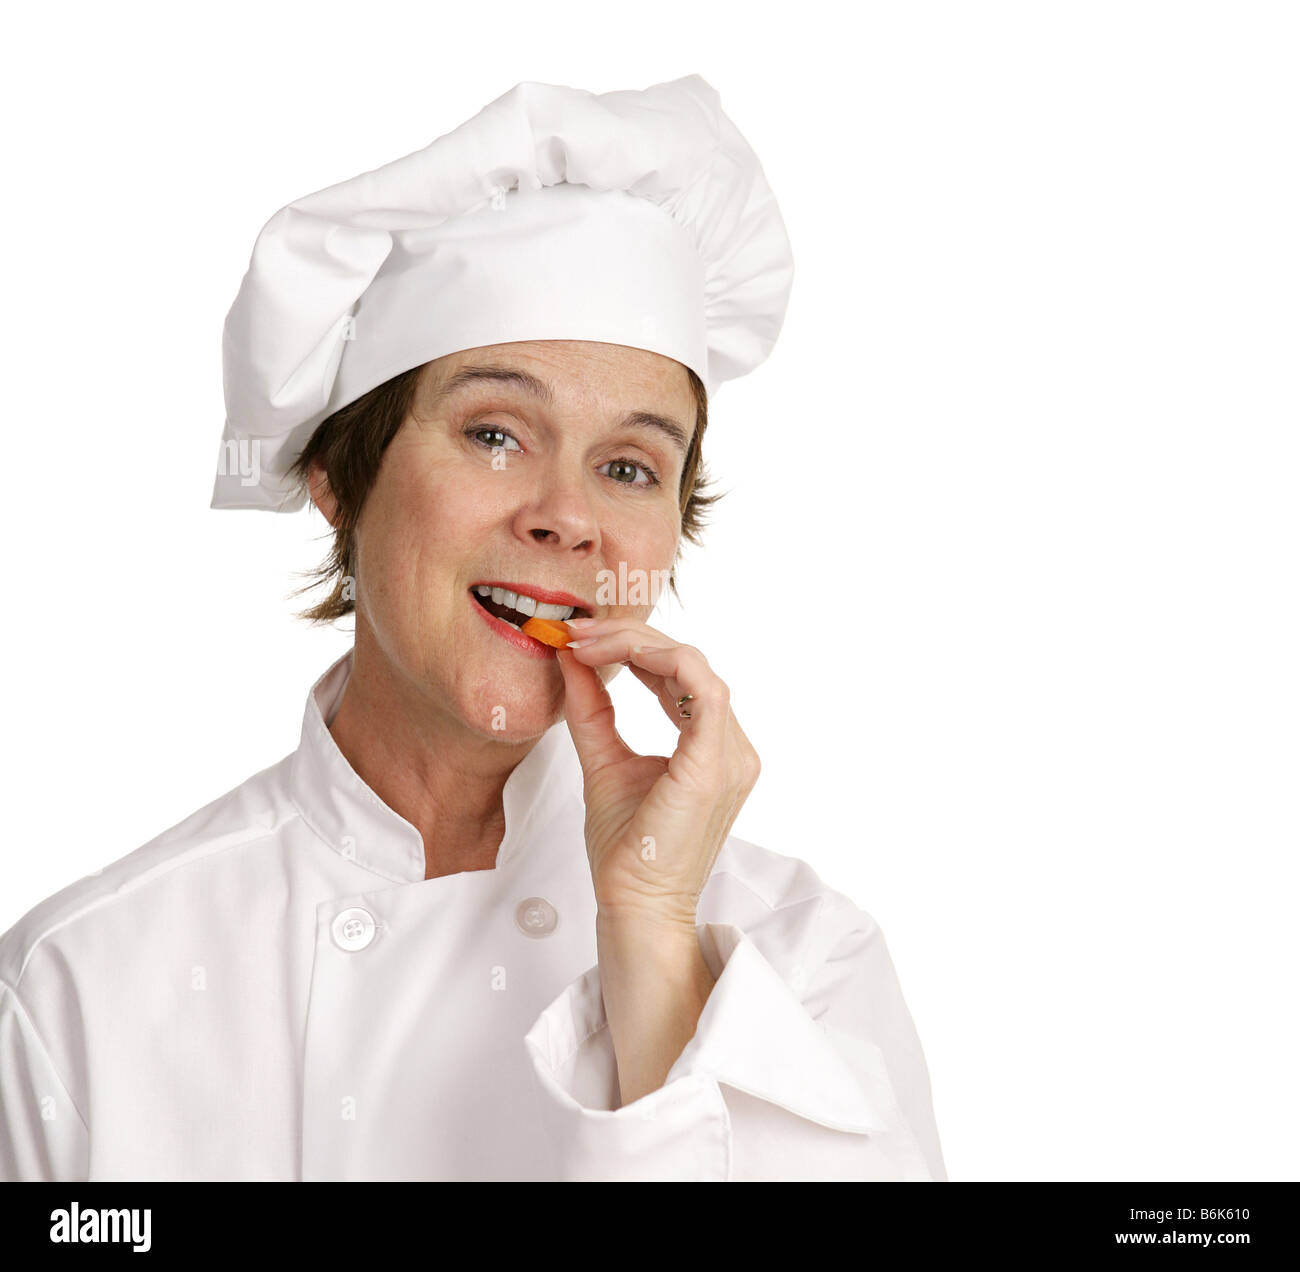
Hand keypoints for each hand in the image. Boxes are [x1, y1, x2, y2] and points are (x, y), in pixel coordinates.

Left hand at [555, 617, 760, 930]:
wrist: (633, 905)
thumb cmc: (626, 850)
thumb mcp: (603, 759)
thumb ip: (592, 709)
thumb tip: (571, 658)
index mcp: (711, 747)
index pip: (678, 674)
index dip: (631, 646)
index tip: (578, 641)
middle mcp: (732, 746)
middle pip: (687, 661)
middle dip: (629, 636)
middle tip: (577, 633)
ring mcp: (732, 754)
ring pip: (694, 664)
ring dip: (637, 642)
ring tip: (586, 642)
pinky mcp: (716, 763)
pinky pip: (704, 688)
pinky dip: (663, 660)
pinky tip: (621, 654)